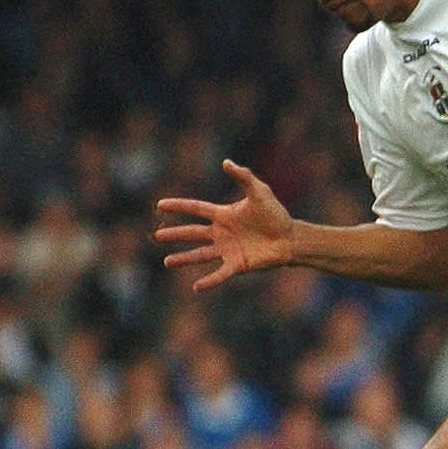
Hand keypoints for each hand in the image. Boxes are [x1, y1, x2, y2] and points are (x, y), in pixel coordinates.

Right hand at [154, 161, 294, 291]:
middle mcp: (221, 233)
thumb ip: (243, 177)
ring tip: (167, 262)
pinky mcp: (237, 265)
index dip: (179, 206)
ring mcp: (227, 250)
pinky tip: (196, 287)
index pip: (196, 209)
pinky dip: (209, 281)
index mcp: (223, 215)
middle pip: (193, 233)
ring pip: (200, 254)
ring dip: (184, 258)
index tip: (160, 205)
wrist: (290, 238)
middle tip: (157, 235)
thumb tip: (226, 162)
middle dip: (175, 234)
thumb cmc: (275, 214)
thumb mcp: (260, 192)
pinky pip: (220, 273)